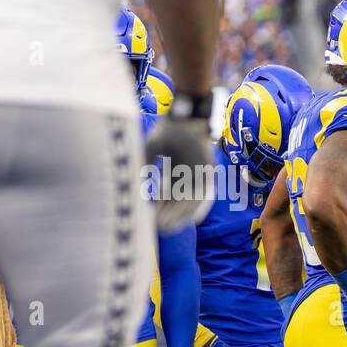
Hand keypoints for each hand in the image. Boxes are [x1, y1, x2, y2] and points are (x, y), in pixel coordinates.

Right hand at [145, 115, 214, 230]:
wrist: (187, 117)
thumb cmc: (169, 130)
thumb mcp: (152, 149)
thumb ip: (146, 166)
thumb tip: (137, 185)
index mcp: (175, 170)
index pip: (166, 194)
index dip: (158, 206)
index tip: (149, 217)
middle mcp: (187, 175)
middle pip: (177, 201)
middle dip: (167, 215)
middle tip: (157, 228)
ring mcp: (199, 175)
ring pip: (190, 201)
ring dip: (179, 215)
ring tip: (168, 227)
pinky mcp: (209, 173)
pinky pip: (205, 195)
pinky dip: (198, 207)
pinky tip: (192, 219)